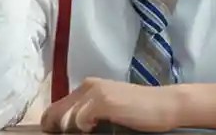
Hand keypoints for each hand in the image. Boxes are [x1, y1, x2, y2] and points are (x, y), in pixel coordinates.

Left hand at [40, 77, 178, 132]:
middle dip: (56, 129)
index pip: (56, 107)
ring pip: (66, 117)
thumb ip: (89, 114)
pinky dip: (83, 127)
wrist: (164, 105)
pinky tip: (95, 129)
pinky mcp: (104, 101)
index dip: (51, 124)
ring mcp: (95, 92)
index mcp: (87, 87)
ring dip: (70, 130)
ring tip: (86, 133)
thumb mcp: (109, 110)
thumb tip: (68, 128)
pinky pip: (80, 119)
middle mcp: (88, 86)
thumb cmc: (139, 111)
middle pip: (56, 112)